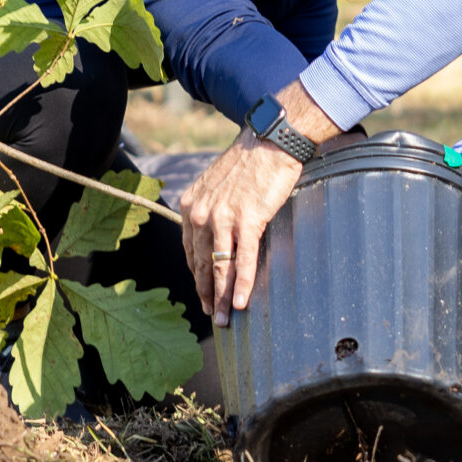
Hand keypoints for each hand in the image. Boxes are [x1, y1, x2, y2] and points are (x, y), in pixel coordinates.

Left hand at [181, 132, 304, 324]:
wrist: (270, 141)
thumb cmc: (249, 162)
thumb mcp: (217, 184)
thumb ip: (211, 209)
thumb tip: (218, 234)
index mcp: (191, 205)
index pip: (191, 251)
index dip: (197, 276)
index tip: (203, 293)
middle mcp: (201, 213)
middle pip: (202, 264)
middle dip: (205, 294)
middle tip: (211, 316)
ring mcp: (224, 218)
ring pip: (220, 267)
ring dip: (221, 298)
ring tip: (223, 320)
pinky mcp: (249, 220)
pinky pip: (243, 259)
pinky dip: (241, 284)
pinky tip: (240, 303)